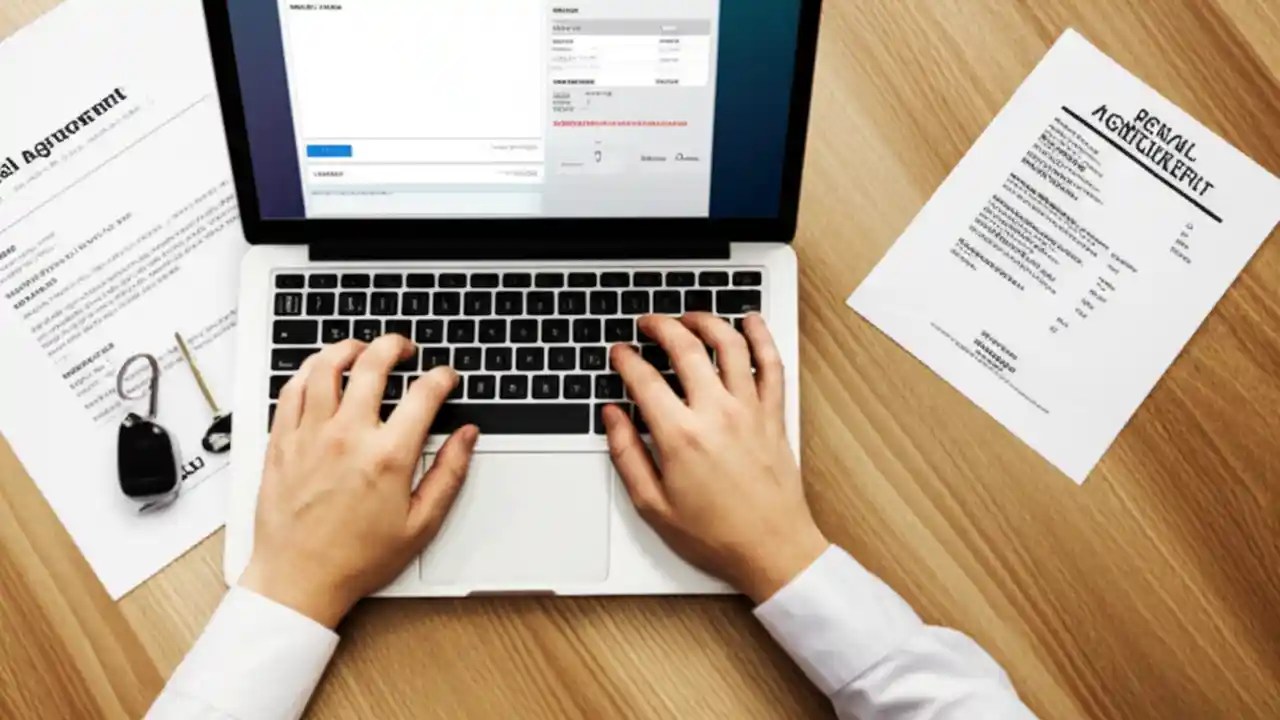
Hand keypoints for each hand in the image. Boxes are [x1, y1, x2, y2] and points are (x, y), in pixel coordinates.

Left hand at [240, 336, 478, 627]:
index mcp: (387, 457)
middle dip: (395, 346)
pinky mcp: (281, 441)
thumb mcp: (421, 524)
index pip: (423, 394)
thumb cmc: (356, 559)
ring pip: (326, 366)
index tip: (445, 376)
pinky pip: (291, 389)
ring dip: (349, 348)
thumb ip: (449, 473)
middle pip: (373, 364)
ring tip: (362, 349)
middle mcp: (347, 437)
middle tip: (404, 348)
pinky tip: (320, 371)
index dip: (442, 376)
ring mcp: (310, 435)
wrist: (299, 580)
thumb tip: (466, 437)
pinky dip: (309, 370)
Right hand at [604, 313, 827, 603]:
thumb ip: (627, 454)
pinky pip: (771, 364)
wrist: (771, 550)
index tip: (618, 353)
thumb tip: (612, 417)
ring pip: (730, 344)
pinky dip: (762, 337)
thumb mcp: (653, 504)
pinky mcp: (774, 415)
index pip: (644, 379)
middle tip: (648, 323)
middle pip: (686, 347)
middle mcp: (716, 414)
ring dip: (707, 321)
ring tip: (689, 317)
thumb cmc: (715, 535)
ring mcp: (750, 410)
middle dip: (660, 326)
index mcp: (680, 436)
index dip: (625, 359)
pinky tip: (750, 322)